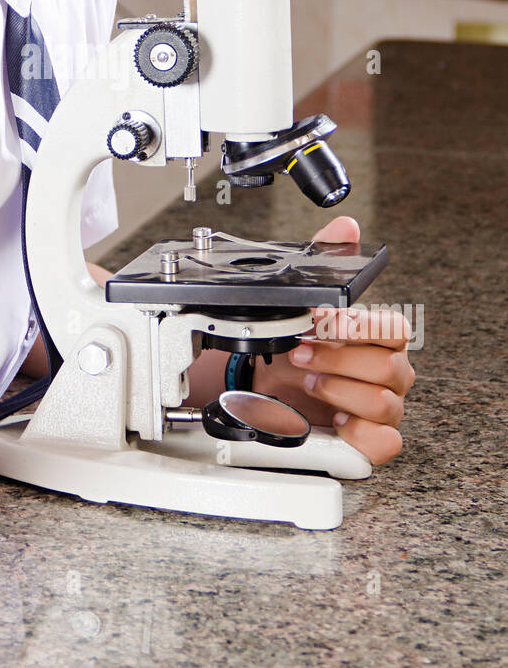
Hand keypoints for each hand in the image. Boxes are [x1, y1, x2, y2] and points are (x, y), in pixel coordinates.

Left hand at [253, 215, 414, 464]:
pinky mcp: (371, 440)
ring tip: (308, 381)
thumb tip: (346, 225)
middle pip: (387, 367)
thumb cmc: (300, 345)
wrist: (273, 387)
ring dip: (337, 390)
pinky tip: (331, 418)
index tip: (323, 322)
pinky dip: (355, 431)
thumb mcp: (306, 300)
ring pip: (383, 403)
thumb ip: (326, 256)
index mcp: (382, 337)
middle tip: (301, 353)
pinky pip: (383, 442)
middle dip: (336, 358)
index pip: (394, 328)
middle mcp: (390, 373)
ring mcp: (385, 408)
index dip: (360, 326)